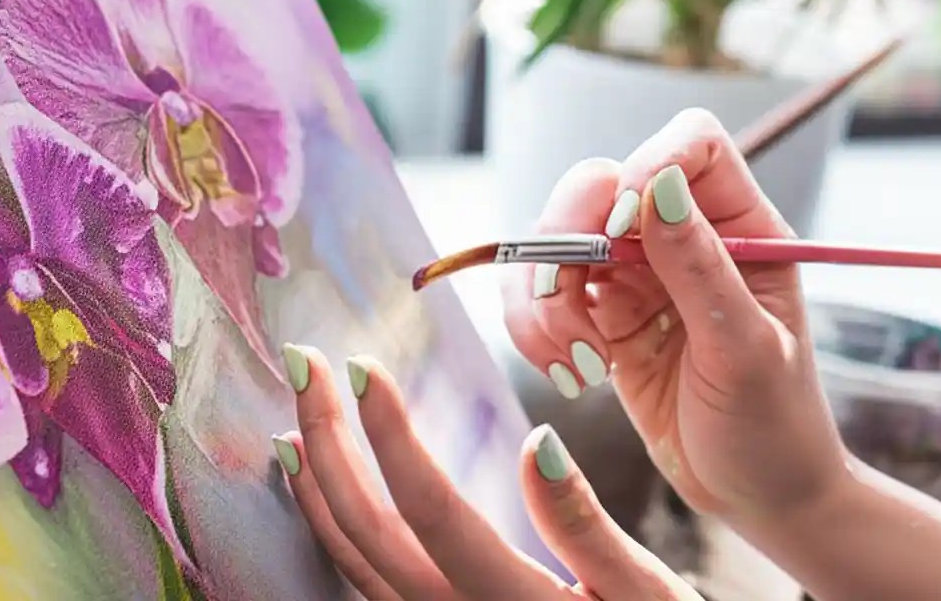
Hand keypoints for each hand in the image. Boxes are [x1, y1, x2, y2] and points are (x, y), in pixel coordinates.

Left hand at [272, 344, 701, 599]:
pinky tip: (321, 487)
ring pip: (351, 558)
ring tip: (294, 417)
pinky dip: (330, 527)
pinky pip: (361, 580)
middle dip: (328, 438)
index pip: (431, 509)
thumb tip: (542, 442)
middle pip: (368, 527)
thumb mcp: (646, 590)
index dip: (388, 432)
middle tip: (302, 362)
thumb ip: (585, 524)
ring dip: (316, 484)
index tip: (357, 365)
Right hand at [503, 109, 848, 521]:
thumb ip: (699, 267)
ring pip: (554, 242)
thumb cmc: (774, 426)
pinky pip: (540, 297)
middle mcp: (682, 238)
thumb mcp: (744, 350)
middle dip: (565, 240)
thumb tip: (657, 186)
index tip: (617, 232)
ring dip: (543, 300)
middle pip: (599, 183)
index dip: (646, 165)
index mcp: (741, 229)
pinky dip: (535, 330)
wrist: (756, 498)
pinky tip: (572, 375)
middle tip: (569, 304)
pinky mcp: (599, 316)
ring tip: (578, 362)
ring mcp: (634, 276)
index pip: (691, 144)